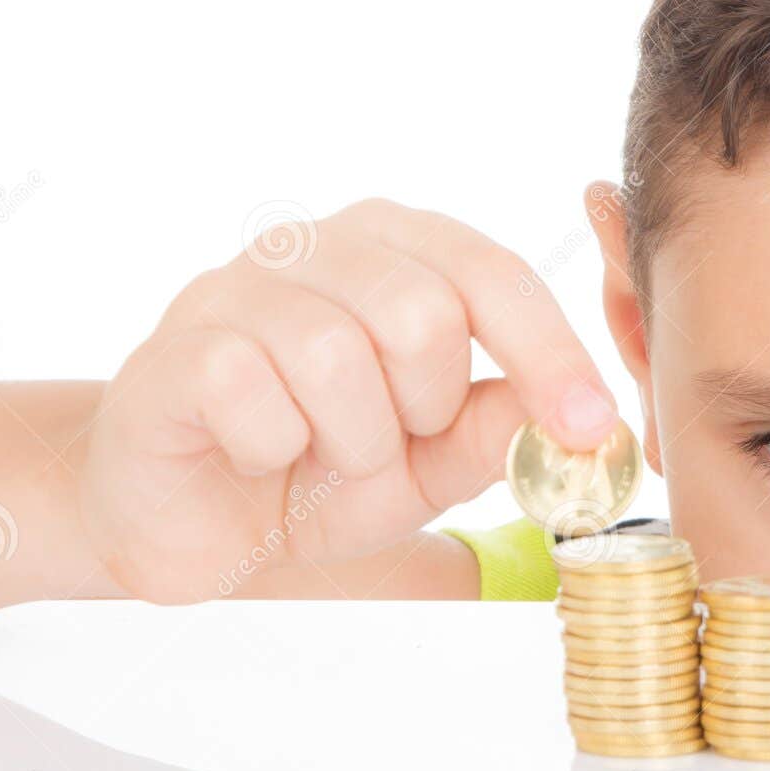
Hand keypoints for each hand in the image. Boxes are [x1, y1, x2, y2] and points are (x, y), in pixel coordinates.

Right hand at [79, 199, 617, 601]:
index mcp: (400, 251)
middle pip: (423, 314)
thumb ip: (494, 431)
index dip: (550, 355)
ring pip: (337, 356)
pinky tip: (255, 450)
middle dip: (422, 410)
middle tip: (384, 442)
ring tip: (318, 454)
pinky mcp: (179, 342)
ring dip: (346, 442)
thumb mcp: (432, 467)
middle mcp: (322, 246)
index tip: (591, 429)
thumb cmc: (321, 473)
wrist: (196, 524)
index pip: (493, 276)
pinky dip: (272, 448)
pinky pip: (255, 394)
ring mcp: (240, 284)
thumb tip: (571, 416)